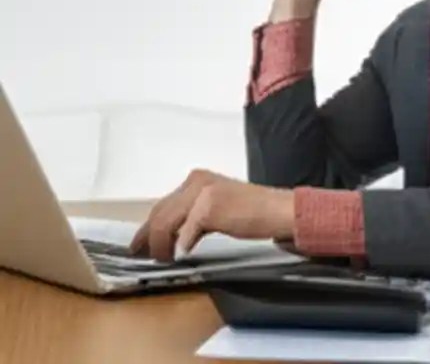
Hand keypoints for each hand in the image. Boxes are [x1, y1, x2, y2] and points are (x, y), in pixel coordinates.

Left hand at [129, 169, 295, 261]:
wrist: (280, 211)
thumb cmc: (254, 212)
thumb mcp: (218, 207)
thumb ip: (194, 214)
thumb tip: (172, 235)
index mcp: (197, 179)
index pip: (163, 204)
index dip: (147, 227)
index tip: (139, 244)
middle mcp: (196, 181)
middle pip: (160, 213)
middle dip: (148, 237)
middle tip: (142, 255)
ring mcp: (202, 192)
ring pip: (166, 223)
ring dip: (161, 245)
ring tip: (164, 259)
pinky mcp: (209, 207)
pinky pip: (185, 232)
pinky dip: (181, 246)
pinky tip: (183, 254)